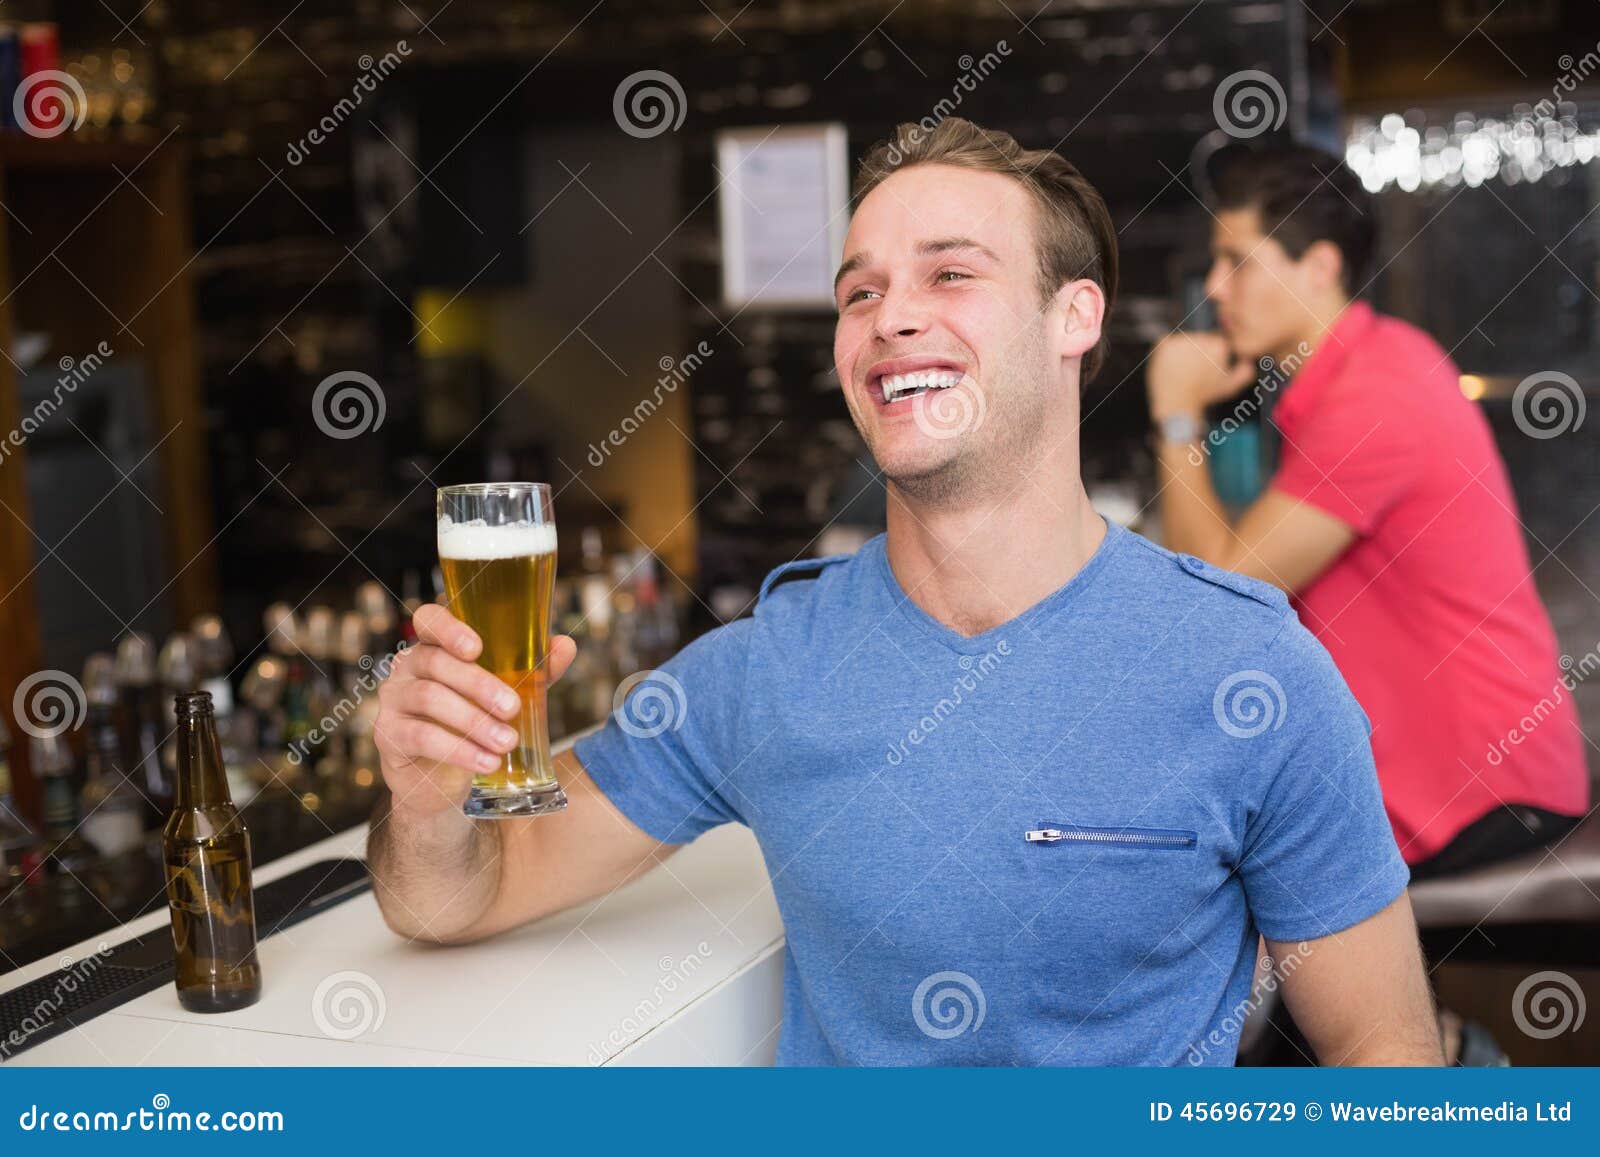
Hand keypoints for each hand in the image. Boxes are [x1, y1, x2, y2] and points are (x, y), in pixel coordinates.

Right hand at [374, 602, 577, 818]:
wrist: (440, 779)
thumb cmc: (473, 722)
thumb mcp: (505, 694)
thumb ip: (533, 669)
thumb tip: (565, 645)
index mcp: (434, 646)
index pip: (429, 619)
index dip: (448, 628)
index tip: (477, 647)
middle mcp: (408, 667)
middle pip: (436, 662)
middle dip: (479, 684)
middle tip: (512, 707)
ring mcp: (393, 700)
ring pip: (429, 698)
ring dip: (473, 721)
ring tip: (507, 741)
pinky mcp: (389, 736)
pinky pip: (421, 737)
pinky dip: (459, 750)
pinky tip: (487, 762)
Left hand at [1146, 331, 1256, 420]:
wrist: (1178, 403)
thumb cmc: (1204, 397)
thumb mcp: (1229, 388)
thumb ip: (1244, 374)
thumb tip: (1249, 363)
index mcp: (1218, 345)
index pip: (1214, 341)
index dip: (1208, 355)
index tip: (1203, 367)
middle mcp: (1201, 338)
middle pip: (1198, 339)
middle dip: (1195, 352)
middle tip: (1191, 371)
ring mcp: (1182, 340)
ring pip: (1182, 341)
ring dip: (1180, 351)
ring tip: (1180, 371)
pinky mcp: (1165, 344)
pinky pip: (1164, 340)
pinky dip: (1165, 350)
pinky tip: (1169, 364)